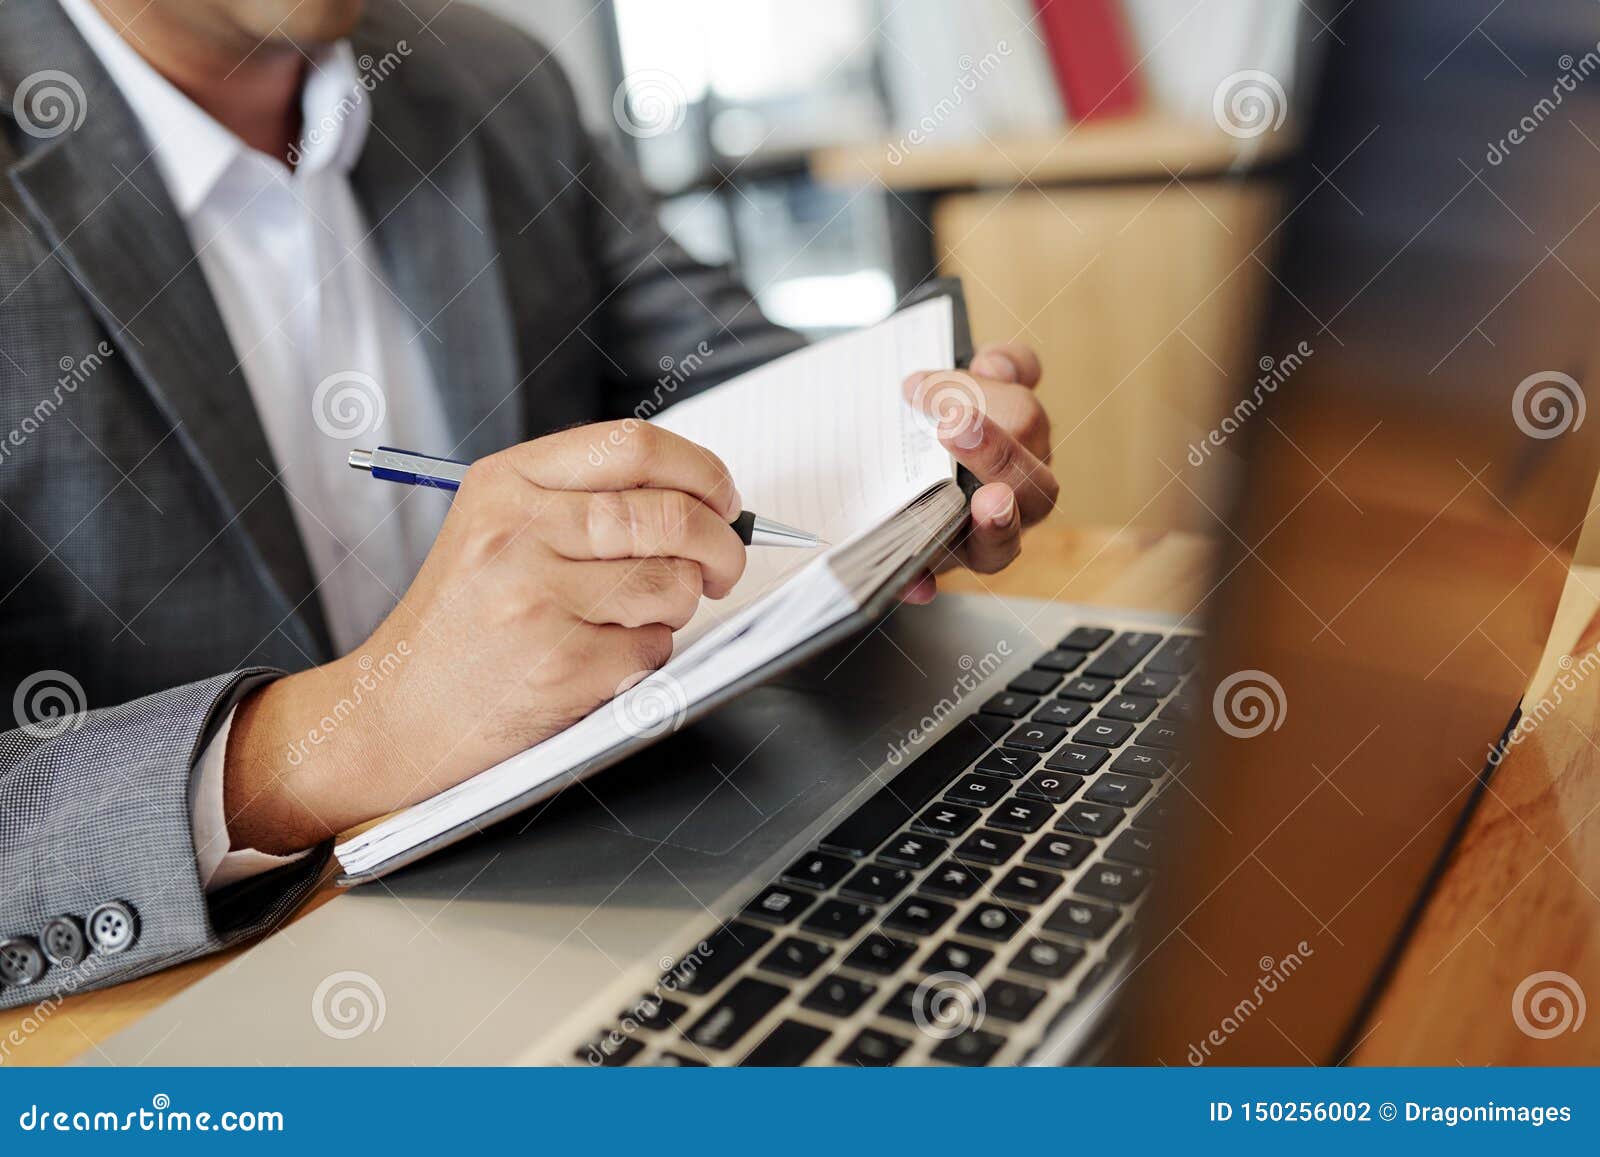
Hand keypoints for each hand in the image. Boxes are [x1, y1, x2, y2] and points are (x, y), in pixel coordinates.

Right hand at [221, 423, 745, 852]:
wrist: (394, 715)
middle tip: (723, 565)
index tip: (723, 499)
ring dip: (677, 606)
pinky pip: (652, 650)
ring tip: (634, 618)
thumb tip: (700, 498)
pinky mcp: (562, 668)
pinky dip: (645, 658)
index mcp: (506, 484)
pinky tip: (598, 662)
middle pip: (669, 515)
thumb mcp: (496, 528)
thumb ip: (584, 498)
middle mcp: (519, 533)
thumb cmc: (460, 624)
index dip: (701, 470)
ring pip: (671, 585)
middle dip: (720, 545)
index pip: (633, 446)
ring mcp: (539, 602)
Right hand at [900, 341, 1058, 601]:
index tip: (985, 504)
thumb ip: (900, 564)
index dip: (997, 528)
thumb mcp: (889, 536)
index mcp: (982, 542)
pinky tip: (984, 363)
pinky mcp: (1012, 392)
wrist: (893, 447)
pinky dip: (1007, 362)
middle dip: (997, 452)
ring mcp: (1023, 444)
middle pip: (1034, 481)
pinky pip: (1025, 371)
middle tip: (951, 425)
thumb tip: (914, 586)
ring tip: (923, 389)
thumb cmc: (894, 502)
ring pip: (1029, 421)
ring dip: (981, 399)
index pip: (1001, 546)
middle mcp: (1014, 495)